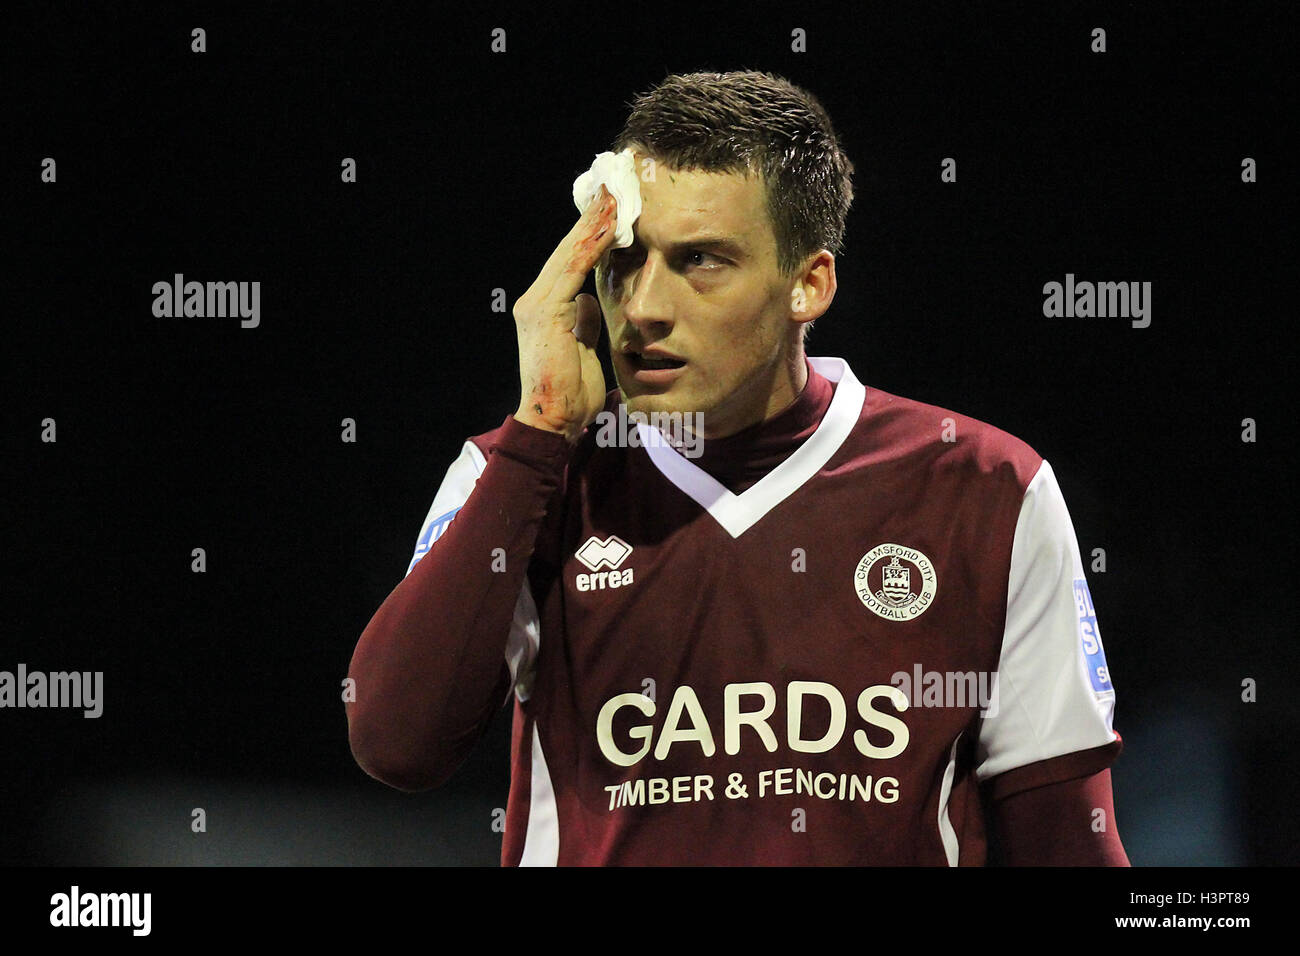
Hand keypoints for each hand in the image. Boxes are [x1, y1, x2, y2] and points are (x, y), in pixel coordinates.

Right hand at [512, 184, 618, 442]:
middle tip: (614, 187)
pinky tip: (610, 227)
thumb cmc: (571, 393)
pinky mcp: (545, 312)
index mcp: (544, 307)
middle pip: (568, 250)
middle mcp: (535, 300)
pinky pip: (572, 270)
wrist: (553, 421)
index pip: (570, 262)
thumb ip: (584, 323)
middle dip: (592, 218)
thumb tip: (590, 302)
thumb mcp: (584, 348)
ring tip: (614, 196)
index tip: (611, 209)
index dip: (590, 234)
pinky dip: (591, 247)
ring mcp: (536, 304)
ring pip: (570, 253)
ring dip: (593, 224)